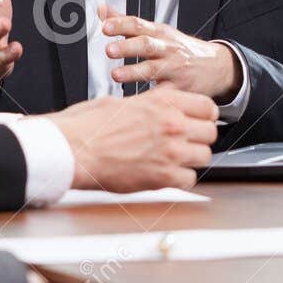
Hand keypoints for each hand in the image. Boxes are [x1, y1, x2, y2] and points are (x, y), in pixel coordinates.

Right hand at [49, 84, 218, 191]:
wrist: (72, 149)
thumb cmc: (87, 126)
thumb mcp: (121, 101)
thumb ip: (148, 104)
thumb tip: (159, 103)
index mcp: (162, 102)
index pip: (207, 107)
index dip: (205, 117)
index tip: (199, 122)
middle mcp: (172, 124)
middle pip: (210, 133)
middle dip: (200, 139)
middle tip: (186, 144)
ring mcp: (170, 151)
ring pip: (203, 157)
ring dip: (191, 160)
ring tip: (174, 161)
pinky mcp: (163, 176)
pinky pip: (189, 180)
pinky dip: (180, 180)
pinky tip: (165, 176)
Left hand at [100, 4, 242, 101]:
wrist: (215, 66)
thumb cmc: (179, 48)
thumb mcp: (157, 31)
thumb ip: (126, 22)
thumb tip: (102, 11)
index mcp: (159, 33)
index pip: (138, 25)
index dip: (121, 25)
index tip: (106, 26)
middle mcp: (167, 48)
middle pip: (146, 45)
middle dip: (127, 47)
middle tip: (109, 50)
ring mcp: (174, 68)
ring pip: (153, 69)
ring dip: (133, 72)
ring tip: (116, 75)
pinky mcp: (179, 88)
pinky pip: (163, 93)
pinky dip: (150, 97)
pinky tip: (135, 101)